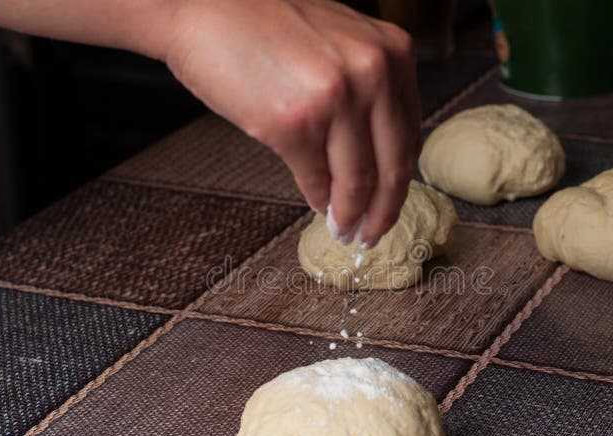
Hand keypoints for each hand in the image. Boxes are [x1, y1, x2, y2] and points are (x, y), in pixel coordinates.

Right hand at [165, 0, 420, 246]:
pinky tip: (317, 205)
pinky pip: (316, 178)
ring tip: (344, 230)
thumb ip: (367, 90)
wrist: (202, 6)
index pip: (410, 134)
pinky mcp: (295, 123)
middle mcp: (373, 73)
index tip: (392, 202)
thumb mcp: (340, 43)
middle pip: (394, 164)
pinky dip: (318, 198)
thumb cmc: (265, 25)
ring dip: (350, 214)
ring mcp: (335, 98)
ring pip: (358, 180)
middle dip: (384, 210)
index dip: (401, 179)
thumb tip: (375, 157)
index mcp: (393, 53)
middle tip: (372, 234)